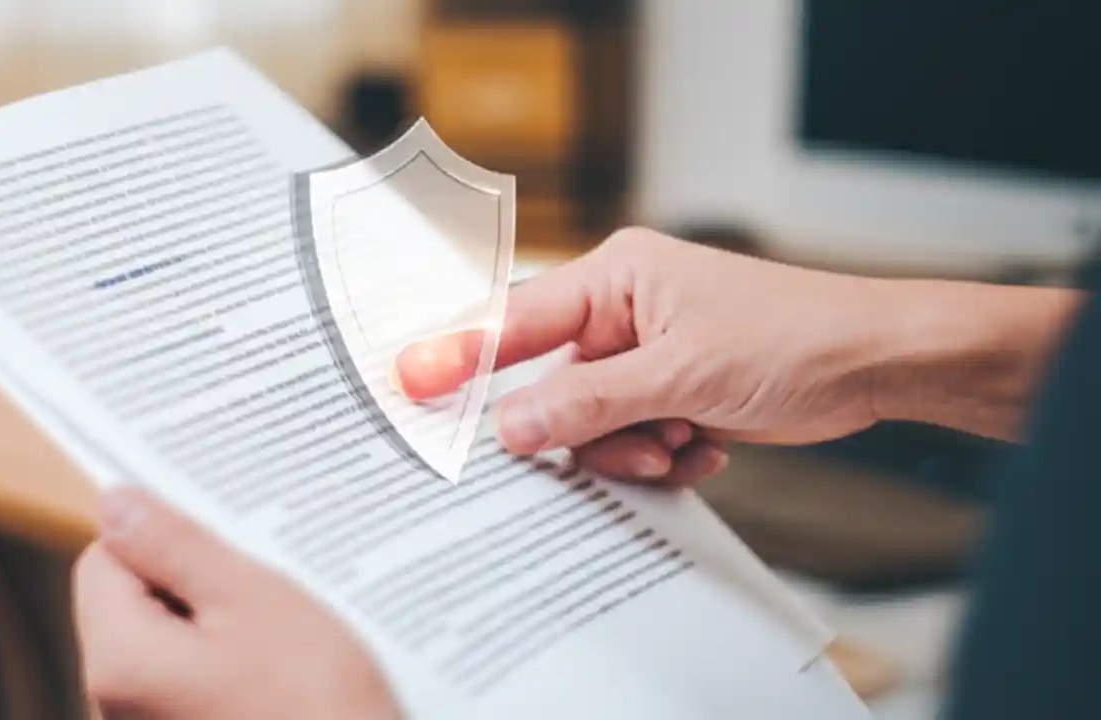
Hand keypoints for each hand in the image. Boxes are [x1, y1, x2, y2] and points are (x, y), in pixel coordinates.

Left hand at [74, 487, 395, 719]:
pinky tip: (276, 665)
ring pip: (166, 638)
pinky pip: (188, 675)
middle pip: (131, 601)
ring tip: (277, 630)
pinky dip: (226, 657)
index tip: (217, 536)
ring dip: (215, 619)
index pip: (103, 559)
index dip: (159, 536)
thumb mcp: (249, 598)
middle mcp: (116, 703)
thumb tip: (117, 504)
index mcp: (119, 660)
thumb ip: (173, 546)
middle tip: (259, 582)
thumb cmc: (314, 703)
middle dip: (191, 579)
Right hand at [395, 228, 887, 484]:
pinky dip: (661, 455)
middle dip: (590, 429)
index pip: (515, 319)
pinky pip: (629, 437)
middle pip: (554, 386)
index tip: (408, 382)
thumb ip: (588, 402)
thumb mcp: (681, 376)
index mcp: (616, 278)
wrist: (874, 365)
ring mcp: (645, 355)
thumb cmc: (793, 339)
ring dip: (632, 449)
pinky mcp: (669, 392)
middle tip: (633, 442)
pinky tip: (706, 448)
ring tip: (684, 443)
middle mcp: (623, 312)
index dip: (459, 353)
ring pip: (591, 424)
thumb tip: (511, 425)